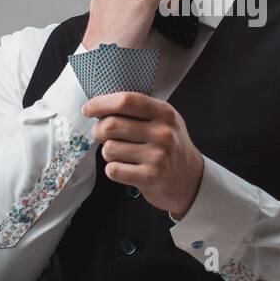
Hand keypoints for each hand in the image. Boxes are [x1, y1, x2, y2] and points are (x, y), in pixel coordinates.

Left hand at [82, 91, 204, 217]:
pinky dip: (113, 169)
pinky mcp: (150, 177)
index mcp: (164, 113)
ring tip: (120, 154)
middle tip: (100, 134)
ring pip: (109, 149)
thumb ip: (141, 110)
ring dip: (107, 152)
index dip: (101, 103)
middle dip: (98, 130)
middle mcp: (162, 133)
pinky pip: (113, 170)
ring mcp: (157, 156)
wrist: (191, 180)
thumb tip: (101, 104)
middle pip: (112, 125)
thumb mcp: (165, 120)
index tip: (88, 109)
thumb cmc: (172, 146)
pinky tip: (125, 168)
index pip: (127, 100)